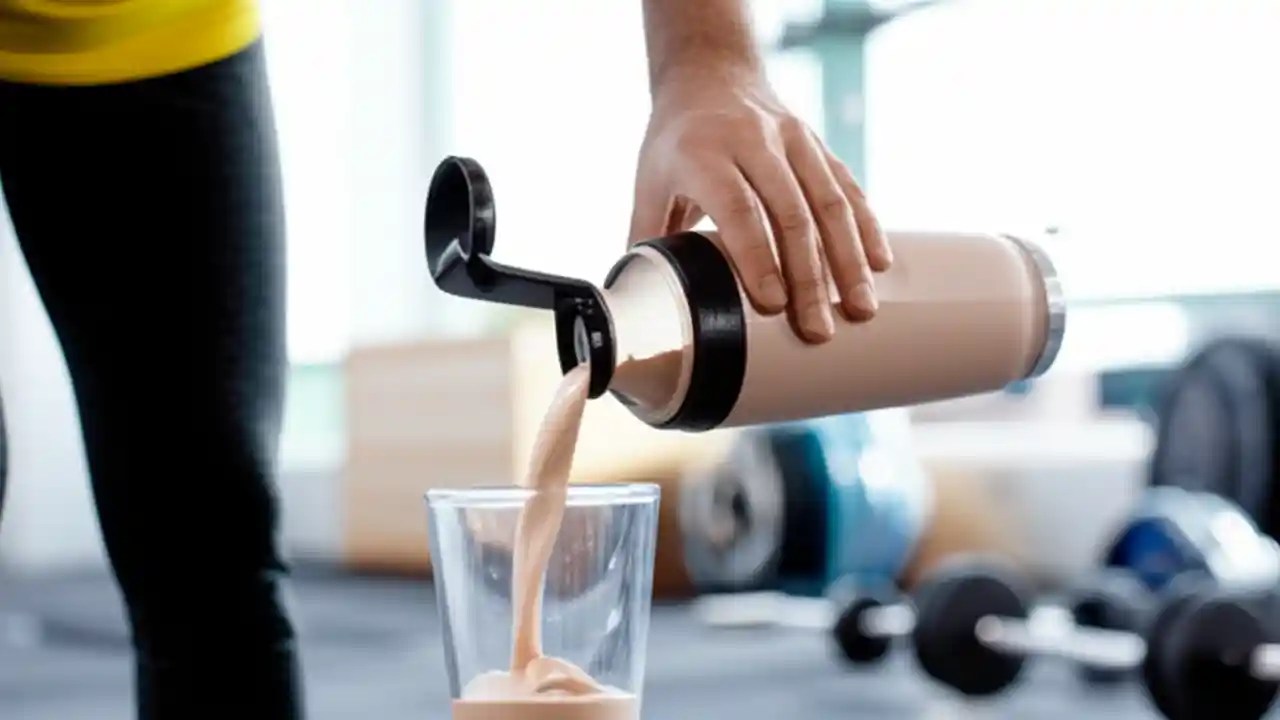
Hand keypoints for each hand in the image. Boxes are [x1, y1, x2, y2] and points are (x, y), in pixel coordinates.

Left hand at [629, 72, 891, 342]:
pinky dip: (866, 227)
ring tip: (861, 309)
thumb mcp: (649, 183)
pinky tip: (879, 264)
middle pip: (790, 214)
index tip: (774, 305)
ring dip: (848, 260)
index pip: (739, 209)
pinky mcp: (818, 144)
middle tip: (818, 329)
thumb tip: (640, 304)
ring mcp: (793, 139)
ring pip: (829, 202)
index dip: (758, 258)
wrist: (710, 74)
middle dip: (809, 278)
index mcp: (704, 153)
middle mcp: (753, 141)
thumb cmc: (675, 142)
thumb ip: (648, 240)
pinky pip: (847, 187)